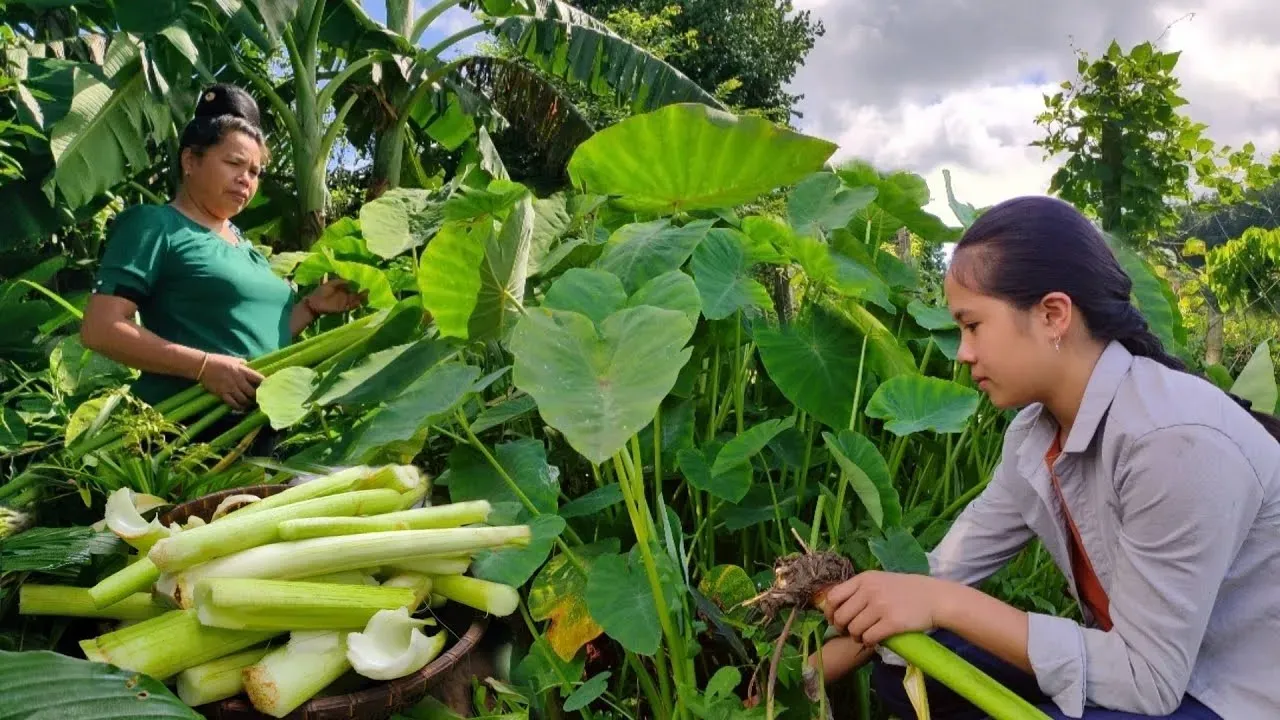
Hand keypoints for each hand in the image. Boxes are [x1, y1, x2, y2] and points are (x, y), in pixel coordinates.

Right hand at [198, 353, 263, 410]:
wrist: (203, 366)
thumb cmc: (219, 361)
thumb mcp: (234, 359)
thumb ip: (243, 364)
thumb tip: (251, 366)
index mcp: (242, 370)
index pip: (258, 378)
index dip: (265, 384)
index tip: (269, 388)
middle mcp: (238, 380)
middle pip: (252, 392)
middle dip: (257, 397)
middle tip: (260, 399)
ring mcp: (230, 388)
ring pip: (244, 399)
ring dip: (248, 403)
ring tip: (251, 404)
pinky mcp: (222, 393)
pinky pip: (233, 403)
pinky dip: (238, 407)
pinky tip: (241, 407)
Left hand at [304, 279, 366, 315]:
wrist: (314, 303)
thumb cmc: (321, 292)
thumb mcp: (330, 284)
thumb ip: (339, 281)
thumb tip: (350, 281)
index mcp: (341, 290)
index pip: (352, 288)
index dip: (357, 287)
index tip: (362, 285)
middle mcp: (344, 296)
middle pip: (355, 295)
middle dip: (361, 294)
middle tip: (367, 291)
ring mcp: (343, 303)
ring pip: (354, 301)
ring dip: (360, 300)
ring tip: (366, 296)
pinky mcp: (342, 308)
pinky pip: (350, 307)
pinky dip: (355, 305)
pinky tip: (359, 302)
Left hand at [820, 571, 944, 646]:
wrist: (934, 597)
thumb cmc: (905, 590)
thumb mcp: (880, 581)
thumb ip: (859, 590)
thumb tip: (835, 606)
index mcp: (864, 579)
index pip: (833, 597)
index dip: (830, 612)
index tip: (834, 620)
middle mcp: (869, 591)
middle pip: (841, 616)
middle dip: (842, 628)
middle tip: (850, 631)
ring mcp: (880, 607)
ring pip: (854, 629)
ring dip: (856, 637)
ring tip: (864, 636)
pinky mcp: (892, 623)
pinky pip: (869, 637)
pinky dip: (868, 642)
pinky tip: (873, 640)